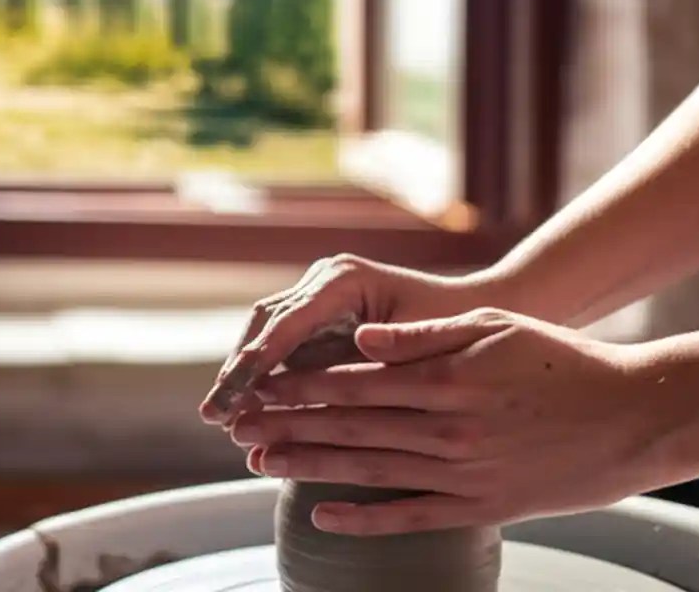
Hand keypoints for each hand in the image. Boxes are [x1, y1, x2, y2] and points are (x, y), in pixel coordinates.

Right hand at [199, 255, 492, 425]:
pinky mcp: (319, 321)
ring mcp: (317, 297)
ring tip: (221, 420)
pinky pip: (281, 350)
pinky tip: (249, 417)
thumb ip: (362, 376)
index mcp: (344, 279)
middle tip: (214, 415)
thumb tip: (311, 412)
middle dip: (238, 372)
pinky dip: (263, 382)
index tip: (232, 397)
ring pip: (265, 337)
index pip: (286, 322)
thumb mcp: (416, 355)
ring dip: (243, 378)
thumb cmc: (460, 335)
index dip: (255, 363)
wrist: (485, 316)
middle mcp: (323, 281)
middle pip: (265, 326)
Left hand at [230, 308, 684, 535]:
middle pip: (349, 427)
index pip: (354, 382)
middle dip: (287, 425)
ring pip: (367, 470)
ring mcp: (460, 472)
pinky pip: (409, 516)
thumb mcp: (495, 330)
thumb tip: (362, 339)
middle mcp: (445, 428)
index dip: (300, 384)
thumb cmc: (565, 363)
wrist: (634, 418)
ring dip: (310, 466)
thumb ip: (424, 338)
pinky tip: (322, 516)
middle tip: (239, 426)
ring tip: (262, 463)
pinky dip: (362, 519)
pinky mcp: (480, 505)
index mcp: (445, 379)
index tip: (260, 384)